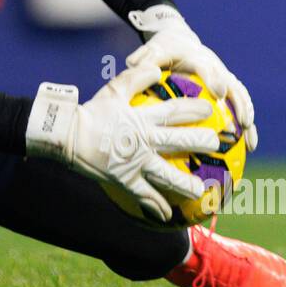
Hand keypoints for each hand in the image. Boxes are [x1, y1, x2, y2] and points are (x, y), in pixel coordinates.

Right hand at [25, 64, 220, 222]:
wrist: (67, 137)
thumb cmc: (90, 112)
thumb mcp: (113, 90)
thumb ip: (136, 78)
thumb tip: (157, 69)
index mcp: (141, 119)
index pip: (174, 111)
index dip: (194, 109)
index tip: (211, 109)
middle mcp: (143, 141)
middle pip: (178, 142)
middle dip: (200, 142)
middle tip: (217, 144)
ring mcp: (135, 163)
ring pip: (167, 175)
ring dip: (185, 183)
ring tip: (202, 190)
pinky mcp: (124, 180)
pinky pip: (143, 196)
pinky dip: (156, 206)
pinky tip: (167, 217)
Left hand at [125, 5, 257, 152]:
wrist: (180, 41)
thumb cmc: (165, 49)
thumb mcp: (154, 50)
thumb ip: (146, 57)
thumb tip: (132, 63)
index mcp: (200, 59)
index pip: (209, 69)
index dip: (214, 80)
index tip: (219, 94)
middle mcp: (218, 69)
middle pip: (234, 87)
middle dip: (240, 105)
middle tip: (244, 123)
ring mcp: (225, 79)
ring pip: (241, 100)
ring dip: (248, 121)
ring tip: (251, 144)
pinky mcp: (228, 89)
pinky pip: (239, 108)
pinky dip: (246, 126)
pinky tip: (247, 148)